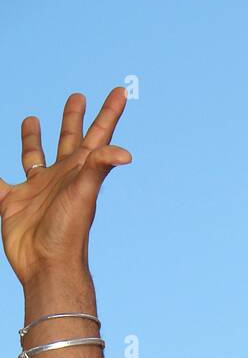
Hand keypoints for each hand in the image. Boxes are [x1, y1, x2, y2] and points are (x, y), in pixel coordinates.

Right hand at [0, 87, 130, 286]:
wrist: (46, 266)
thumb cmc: (69, 232)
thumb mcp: (85, 194)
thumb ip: (98, 168)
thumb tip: (126, 154)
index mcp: (79, 171)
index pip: (98, 136)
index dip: (109, 113)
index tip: (121, 92)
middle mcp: (60, 177)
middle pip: (69, 140)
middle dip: (74, 118)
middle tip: (78, 96)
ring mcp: (36, 190)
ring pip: (33, 156)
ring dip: (33, 139)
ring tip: (33, 119)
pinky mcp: (12, 202)